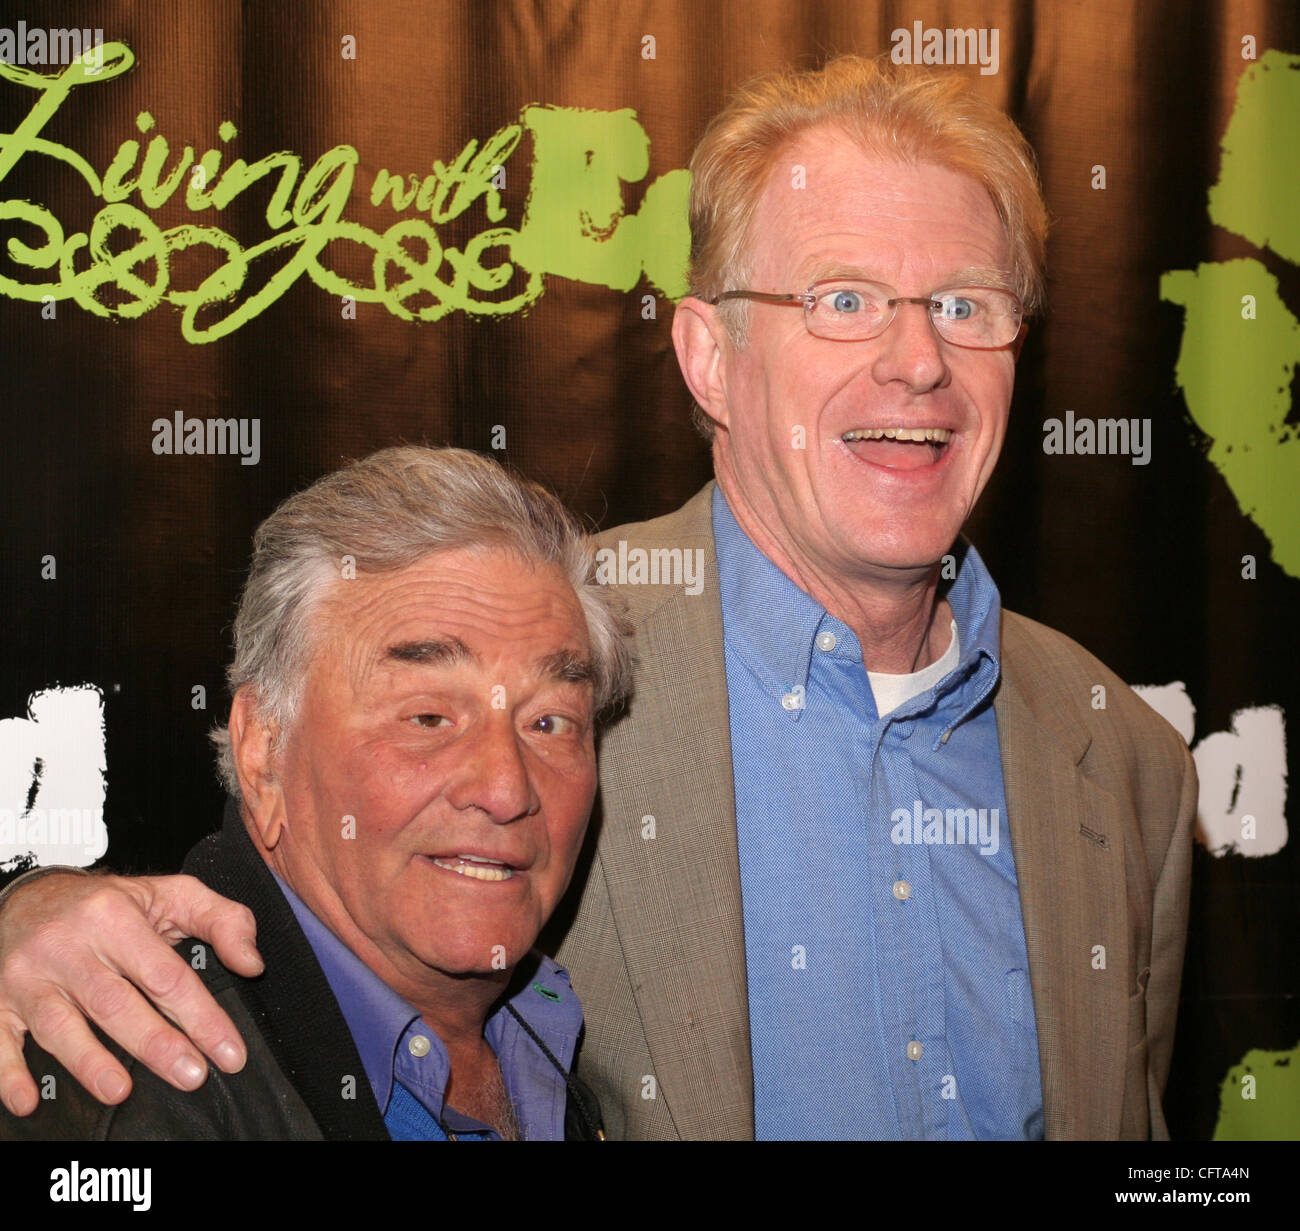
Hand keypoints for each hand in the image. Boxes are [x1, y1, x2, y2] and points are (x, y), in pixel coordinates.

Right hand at [0, 872, 262, 1115]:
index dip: (202, 1017)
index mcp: (114, 917)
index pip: (166, 975)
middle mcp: (68, 945)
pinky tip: (27, 1100)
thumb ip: (223, 920)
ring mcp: (28, 974)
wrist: (32, 894)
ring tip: (121, 1091)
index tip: (229, 1052)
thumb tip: (252, 963)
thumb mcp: (173, 894)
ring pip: (60, 1023)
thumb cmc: (110, 903)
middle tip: (191, 1076)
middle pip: (115, 1002)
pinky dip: (8, 1072)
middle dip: (155, 1044)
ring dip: (89, 1061)